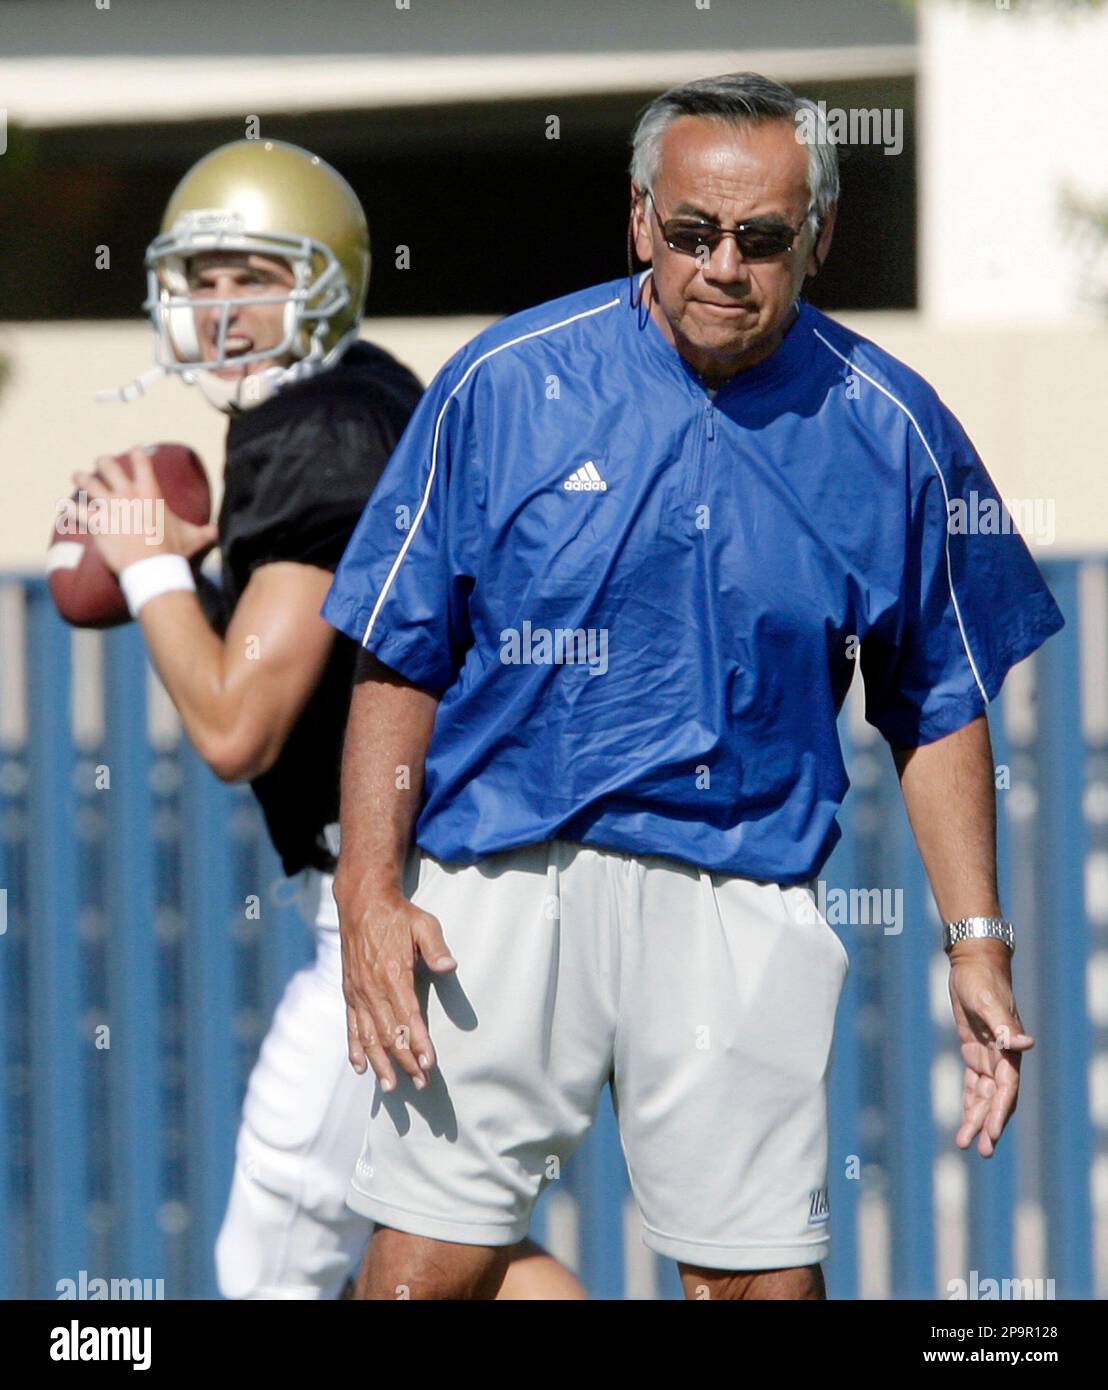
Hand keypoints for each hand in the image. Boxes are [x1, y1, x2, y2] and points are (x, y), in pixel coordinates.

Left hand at [70, 445, 217, 575]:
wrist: (154, 567)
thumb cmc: (173, 550)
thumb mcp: (193, 537)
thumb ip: (205, 532)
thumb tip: (219, 533)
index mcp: (150, 492)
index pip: (141, 461)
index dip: (137, 453)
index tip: (135, 450)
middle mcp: (127, 494)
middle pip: (109, 466)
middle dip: (104, 462)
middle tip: (102, 462)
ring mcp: (110, 507)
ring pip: (88, 484)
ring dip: (81, 478)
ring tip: (77, 476)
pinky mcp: (97, 524)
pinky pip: (76, 512)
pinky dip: (69, 509)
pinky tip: (63, 506)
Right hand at [336, 882, 456, 1092]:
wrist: (362, 903)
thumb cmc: (398, 915)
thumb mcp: (423, 924)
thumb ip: (436, 948)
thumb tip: (450, 967)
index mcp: (393, 974)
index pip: (408, 1017)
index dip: (418, 1042)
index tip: (428, 1063)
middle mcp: (372, 988)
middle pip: (389, 1033)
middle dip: (404, 1061)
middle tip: (420, 1083)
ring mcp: (358, 992)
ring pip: (368, 1035)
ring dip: (380, 1063)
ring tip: (390, 1087)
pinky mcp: (350, 992)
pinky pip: (351, 1025)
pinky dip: (354, 1048)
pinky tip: (360, 1067)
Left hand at [947, 939, 1033, 1156]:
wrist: (975, 963)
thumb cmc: (981, 980)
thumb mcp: (987, 1000)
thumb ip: (1004, 1025)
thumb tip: (1026, 1045)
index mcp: (1008, 1049)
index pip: (1007, 1088)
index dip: (1000, 1112)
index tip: (992, 1133)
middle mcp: (1002, 1057)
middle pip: (997, 1099)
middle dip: (989, 1124)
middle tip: (980, 1150)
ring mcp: (989, 1056)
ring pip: (985, 1096)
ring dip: (977, 1119)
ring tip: (965, 1144)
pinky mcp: (975, 1051)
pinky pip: (974, 1084)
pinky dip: (970, 1102)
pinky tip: (965, 1122)